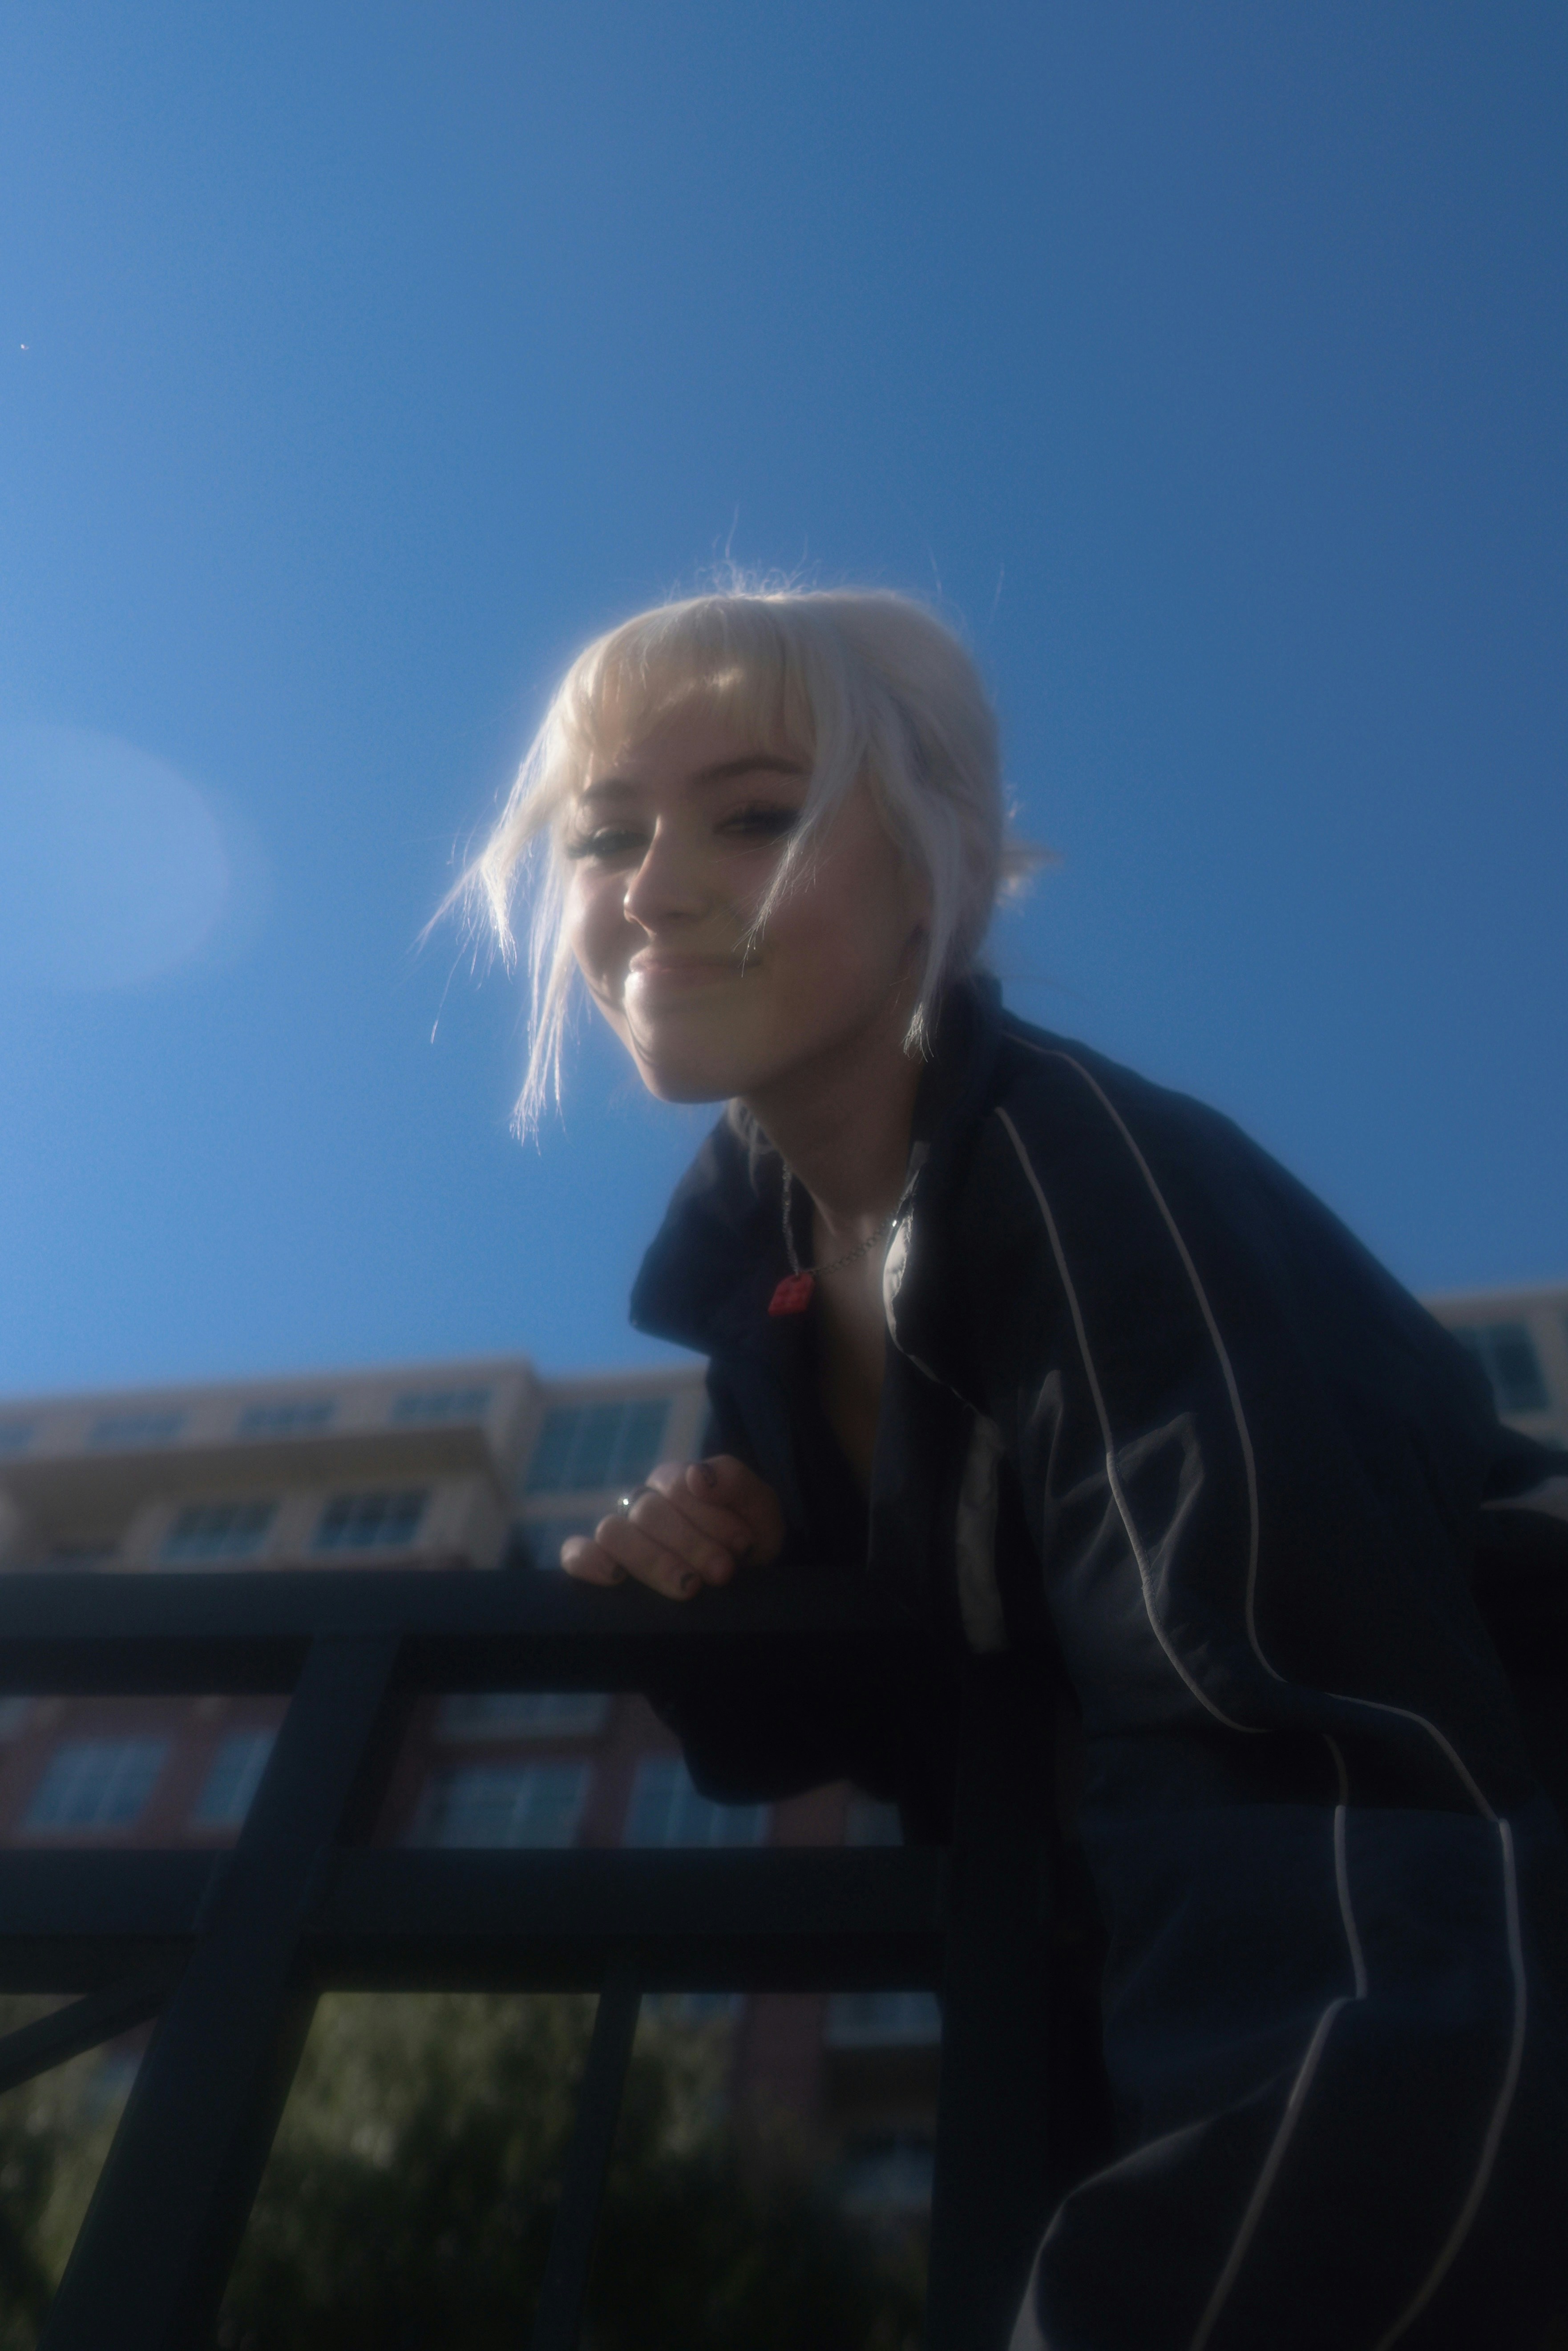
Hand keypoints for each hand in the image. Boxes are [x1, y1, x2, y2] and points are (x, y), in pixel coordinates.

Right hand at [561, 1456, 785, 1600]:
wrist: (746, 1581)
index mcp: (675, 1481)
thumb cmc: (748, 1540)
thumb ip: (736, 1484)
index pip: (677, 1486)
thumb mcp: (760, 1510)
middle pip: (648, 1513)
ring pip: (613, 1532)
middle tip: (724, 1572)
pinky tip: (615, 1579)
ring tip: (690, 1586)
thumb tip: (696, 1475)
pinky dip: (589, 1562)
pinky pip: (575, 1555)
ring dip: (654, 1561)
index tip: (743, 1545)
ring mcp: (620, 1534)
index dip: (710, 1516)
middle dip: (691, 1545)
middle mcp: (642, 1503)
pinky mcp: (602, 1563)